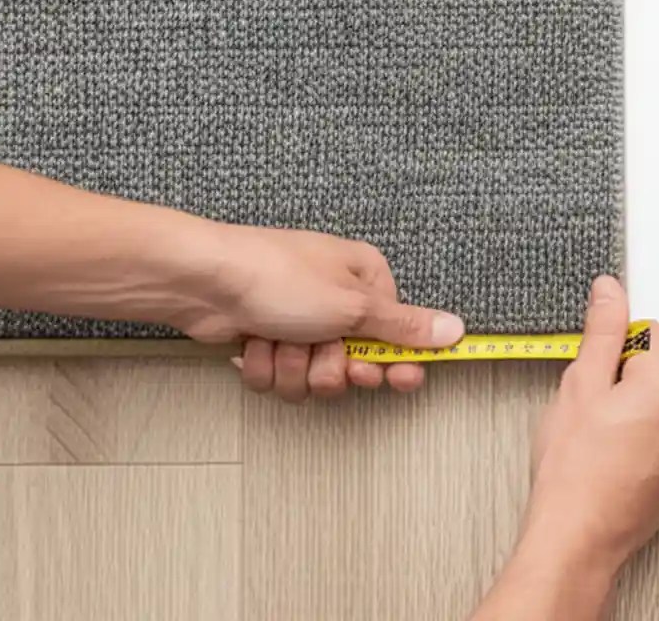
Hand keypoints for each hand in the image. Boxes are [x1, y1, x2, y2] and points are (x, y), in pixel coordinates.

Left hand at [172, 224, 464, 401]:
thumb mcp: (354, 305)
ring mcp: (299, 322)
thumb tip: (455, 329)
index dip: (397, 364)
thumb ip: (405, 326)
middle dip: (331, 368)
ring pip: (314, 377)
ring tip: (278, 339)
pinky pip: (281, 378)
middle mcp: (336, 300)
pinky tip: (253, 342)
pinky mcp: (268, 340)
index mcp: (366, 280)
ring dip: (293, 367)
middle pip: (355, 365)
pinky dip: (265, 366)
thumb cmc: (278, 278)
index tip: (396, 380)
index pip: (400, 335)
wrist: (203, 280)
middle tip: (322, 353)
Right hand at [523, 276, 658, 575]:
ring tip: (608, 439)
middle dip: (627, 379)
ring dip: (638, 405)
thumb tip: (611, 290)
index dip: (612, 354)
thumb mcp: (580, 386)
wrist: (582, 535)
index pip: (647, 332)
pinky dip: (649, 430)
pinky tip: (621, 455)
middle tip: (597, 416)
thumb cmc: (576, 470)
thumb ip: (602, 330)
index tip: (596, 384)